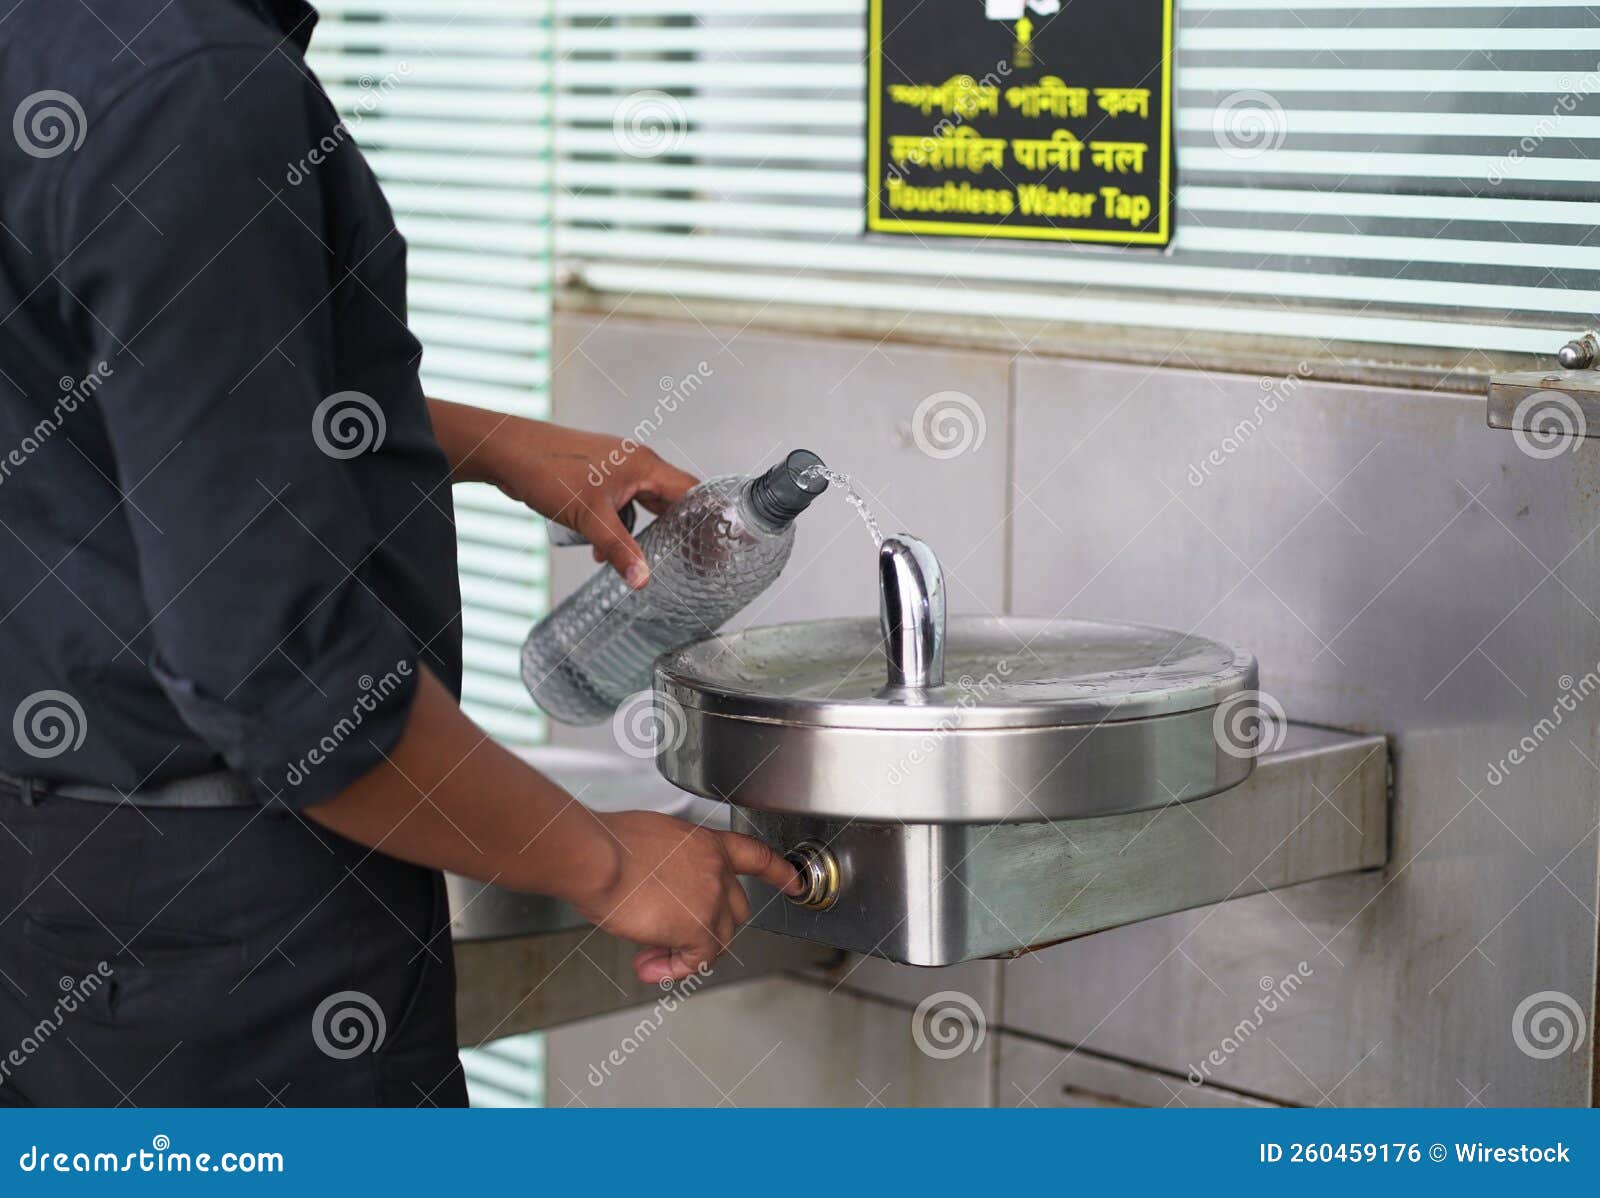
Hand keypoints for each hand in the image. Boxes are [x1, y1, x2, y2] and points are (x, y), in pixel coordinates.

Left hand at [464, 411, 696, 588]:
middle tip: (689, 559)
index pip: (691, 491)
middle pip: (670, 498)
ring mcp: (615, 468)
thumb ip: (620, 549)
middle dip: (677, 530)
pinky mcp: (597, 477)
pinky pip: (620, 504)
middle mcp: (635, 462)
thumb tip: (643, 579)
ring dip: (642, 532)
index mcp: (644, 464)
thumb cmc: (548, 470)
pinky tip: (603, 550)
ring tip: (646, 560)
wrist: (507, 452)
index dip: (706, 519)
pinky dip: (618, 526)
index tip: (716, 546)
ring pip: (643, 503)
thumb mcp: (589, 518)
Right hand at [568, 810, 802, 983]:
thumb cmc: (607, 844)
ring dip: (685, 954)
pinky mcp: (698, 927)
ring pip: (718, 939)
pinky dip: (674, 970)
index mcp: (705, 842)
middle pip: (736, 910)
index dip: (778, 873)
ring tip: (648, 957)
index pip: (755, 856)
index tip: (795, 883)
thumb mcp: (650, 841)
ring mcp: (711, 898)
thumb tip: (657, 887)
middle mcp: (716, 868)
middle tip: (669, 940)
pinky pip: (697, 961)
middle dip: (707, 929)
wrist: (596, 856)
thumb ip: (668, 864)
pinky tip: (649, 966)